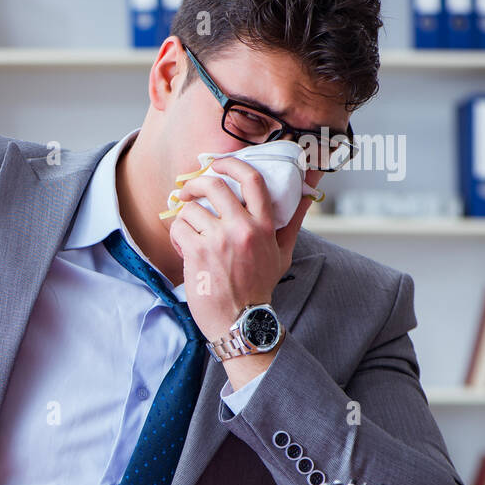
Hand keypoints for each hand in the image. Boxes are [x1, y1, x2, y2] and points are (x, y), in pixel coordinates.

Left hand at [167, 156, 310, 343]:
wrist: (241, 320)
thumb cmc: (259, 287)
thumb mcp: (282, 254)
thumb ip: (292, 222)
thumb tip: (308, 197)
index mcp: (264, 226)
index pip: (252, 180)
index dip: (232, 163)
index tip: (218, 164)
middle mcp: (243, 229)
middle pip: (215, 186)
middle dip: (196, 183)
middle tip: (188, 191)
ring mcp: (219, 240)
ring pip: (191, 209)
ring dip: (184, 217)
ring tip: (188, 230)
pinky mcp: (198, 253)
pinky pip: (178, 228)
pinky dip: (176, 235)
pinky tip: (182, 246)